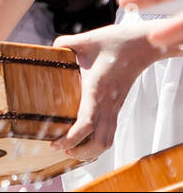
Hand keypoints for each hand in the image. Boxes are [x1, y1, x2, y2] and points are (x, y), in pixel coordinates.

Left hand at [50, 23, 159, 161]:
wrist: (142, 46)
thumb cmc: (115, 42)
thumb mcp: (84, 40)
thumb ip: (63, 44)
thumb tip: (50, 48)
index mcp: (96, 90)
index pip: (86, 124)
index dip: (72, 138)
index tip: (56, 143)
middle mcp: (108, 104)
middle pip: (100, 142)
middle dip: (80, 152)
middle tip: (60, 149)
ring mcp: (115, 106)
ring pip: (108, 140)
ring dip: (91, 151)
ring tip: (72, 149)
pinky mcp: (118, 105)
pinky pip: (111, 131)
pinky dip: (99, 142)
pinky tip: (86, 138)